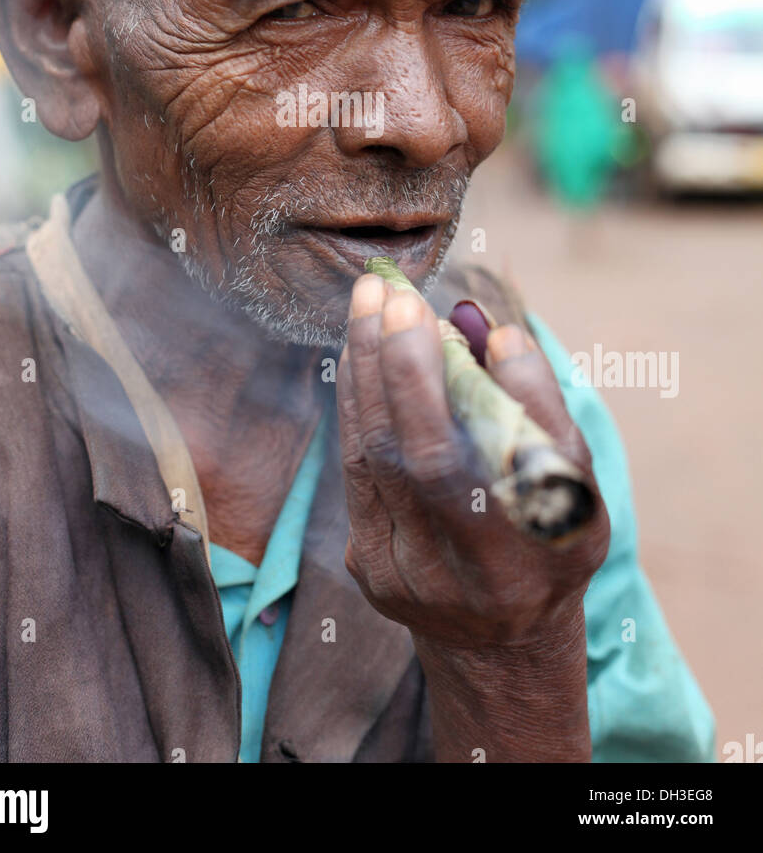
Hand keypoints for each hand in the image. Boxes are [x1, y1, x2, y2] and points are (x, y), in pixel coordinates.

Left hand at [336, 274, 610, 652]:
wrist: (502, 638)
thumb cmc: (550, 539)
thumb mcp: (576, 484)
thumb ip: (541, 409)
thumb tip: (496, 333)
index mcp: (522, 557)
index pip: (462, 465)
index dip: (432, 387)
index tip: (425, 312)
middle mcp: (455, 574)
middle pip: (408, 456)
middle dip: (393, 364)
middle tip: (388, 289)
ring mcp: (402, 575)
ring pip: (369, 457)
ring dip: (365, 371)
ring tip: (369, 302)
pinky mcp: (367, 567)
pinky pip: (352, 470)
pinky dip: (355, 404)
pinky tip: (359, 353)